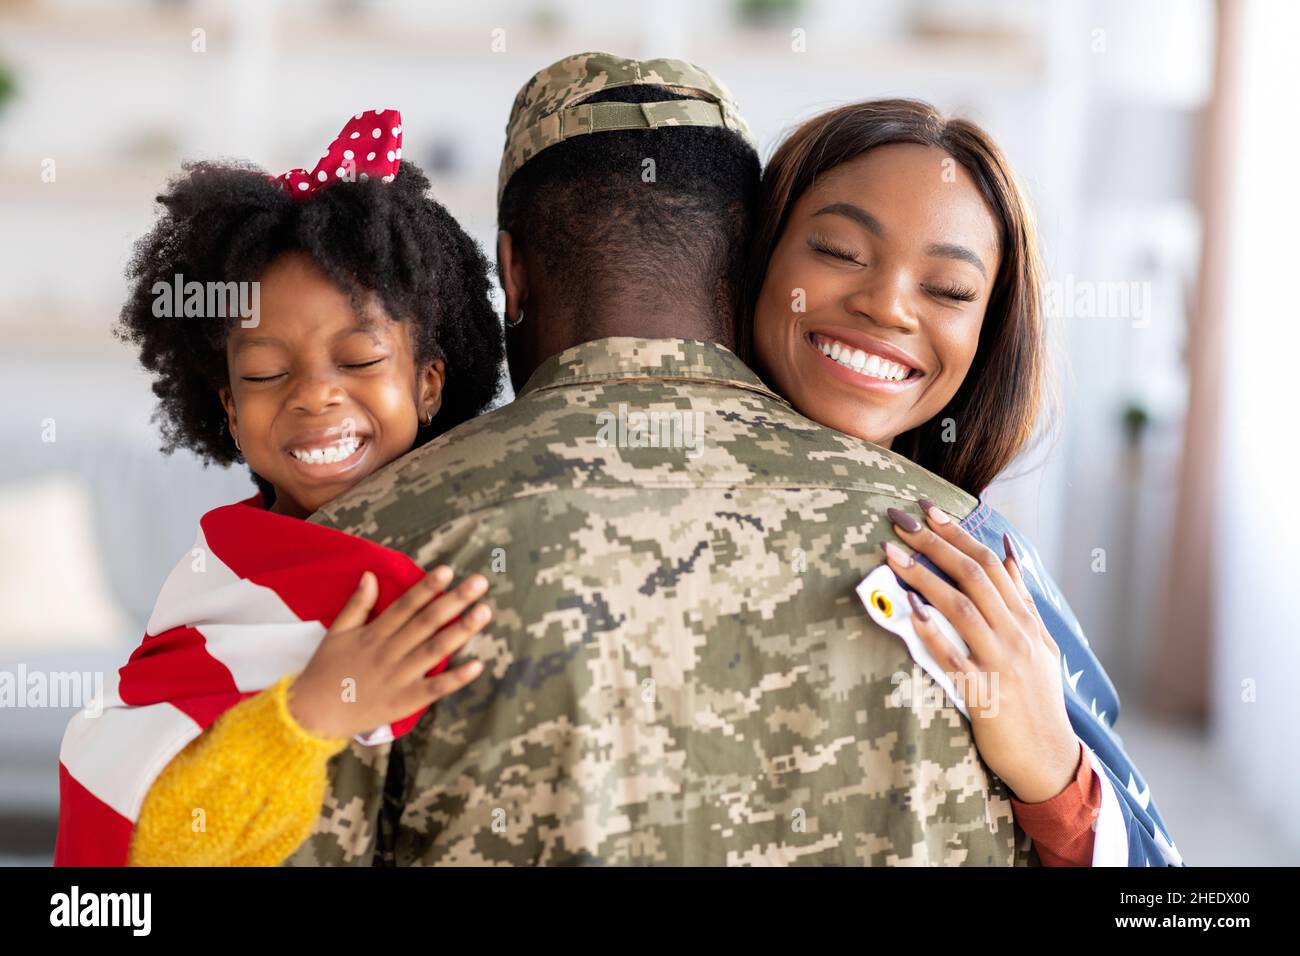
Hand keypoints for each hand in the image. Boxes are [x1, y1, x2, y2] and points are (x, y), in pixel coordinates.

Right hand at [287, 565, 489, 739]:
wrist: (312, 714)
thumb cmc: (325, 671)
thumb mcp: (336, 632)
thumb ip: (357, 604)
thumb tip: (370, 575)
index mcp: (375, 634)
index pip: (406, 606)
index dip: (427, 587)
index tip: (448, 571)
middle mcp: (390, 652)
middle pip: (427, 622)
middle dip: (455, 601)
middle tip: (480, 583)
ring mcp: (399, 677)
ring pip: (435, 650)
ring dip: (461, 631)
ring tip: (484, 612)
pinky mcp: (405, 701)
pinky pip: (434, 688)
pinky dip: (455, 678)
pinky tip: (477, 665)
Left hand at [881, 502, 1079, 803]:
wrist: (1051, 759)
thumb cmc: (1039, 700)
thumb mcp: (1042, 644)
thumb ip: (1023, 598)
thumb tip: (1009, 551)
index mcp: (1026, 621)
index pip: (990, 563)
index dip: (958, 533)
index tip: (928, 509)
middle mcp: (1016, 635)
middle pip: (973, 576)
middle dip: (934, 543)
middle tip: (900, 519)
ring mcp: (1001, 663)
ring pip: (961, 608)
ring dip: (923, 577)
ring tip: (891, 554)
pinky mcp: (984, 694)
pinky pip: (953, 657)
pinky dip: (931, 632)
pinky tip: (908, 610)